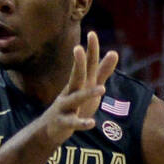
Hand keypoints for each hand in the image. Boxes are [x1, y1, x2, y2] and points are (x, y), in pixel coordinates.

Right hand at [40, 30, 118, 145]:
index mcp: (77, 83)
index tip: (92, 33)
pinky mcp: (63, 123)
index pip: (85, 65)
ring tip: (102, 89)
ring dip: (88, 94)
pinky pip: (73, 123)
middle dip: (78, 63)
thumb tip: (114, 52)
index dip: (89, 51)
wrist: (49, 129)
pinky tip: (91, 123)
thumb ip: (102, 71)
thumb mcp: (88, 87)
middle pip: (76, 76)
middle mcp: (69, 92)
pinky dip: (81, 123)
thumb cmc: (73, 105)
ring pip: (75, 99)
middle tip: (79, 49)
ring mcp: (65, 107)